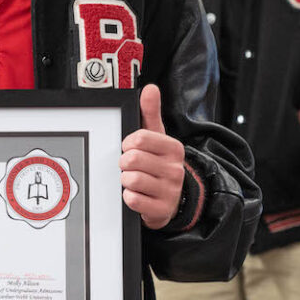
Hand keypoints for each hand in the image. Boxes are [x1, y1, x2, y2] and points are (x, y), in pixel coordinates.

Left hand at [120, 84, 184, 229]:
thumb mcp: (157, 138)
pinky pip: (132, 199)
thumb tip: (150, 88)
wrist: (172, 199)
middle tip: (130, 167)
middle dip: (124, 163)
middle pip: (131, 160)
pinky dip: (129, 197)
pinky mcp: (162, 210)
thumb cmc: (158, 164)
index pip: (138, 139)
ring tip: (135, 180)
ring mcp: (170, 191)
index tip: (130, 149)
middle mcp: (175, 169)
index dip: (127, 144)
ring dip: (125, 181)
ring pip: (130, 180)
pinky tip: (137, 195)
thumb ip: (151, 112)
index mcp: (173, 148)